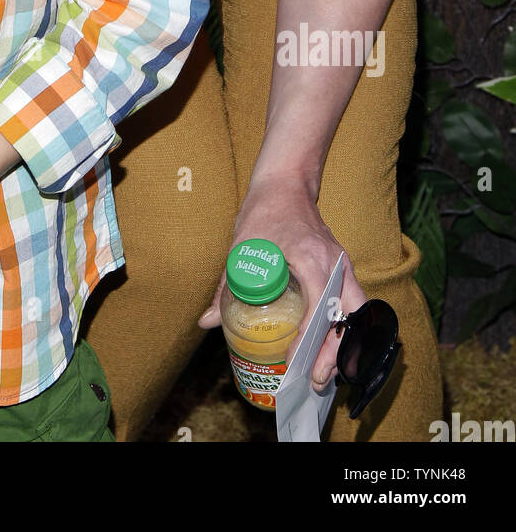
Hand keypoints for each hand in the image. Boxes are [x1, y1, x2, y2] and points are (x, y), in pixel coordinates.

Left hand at [199, 176, 366, 392]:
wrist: (287, 182)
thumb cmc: (264, 211)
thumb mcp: (241, 247)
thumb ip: (227, 286)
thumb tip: (207, 322)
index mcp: (312, 258)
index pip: (319, 308)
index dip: (308, 339)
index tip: (293, 361)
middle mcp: (335, 264)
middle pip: (348, 318)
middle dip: (335, 353)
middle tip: (315, 381)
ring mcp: (343, 265)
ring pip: (357, 314)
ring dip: (344, 345)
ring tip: (325, 373)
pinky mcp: (343, 268)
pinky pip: (353, 305)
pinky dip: (345, 329)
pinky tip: (331, 348)